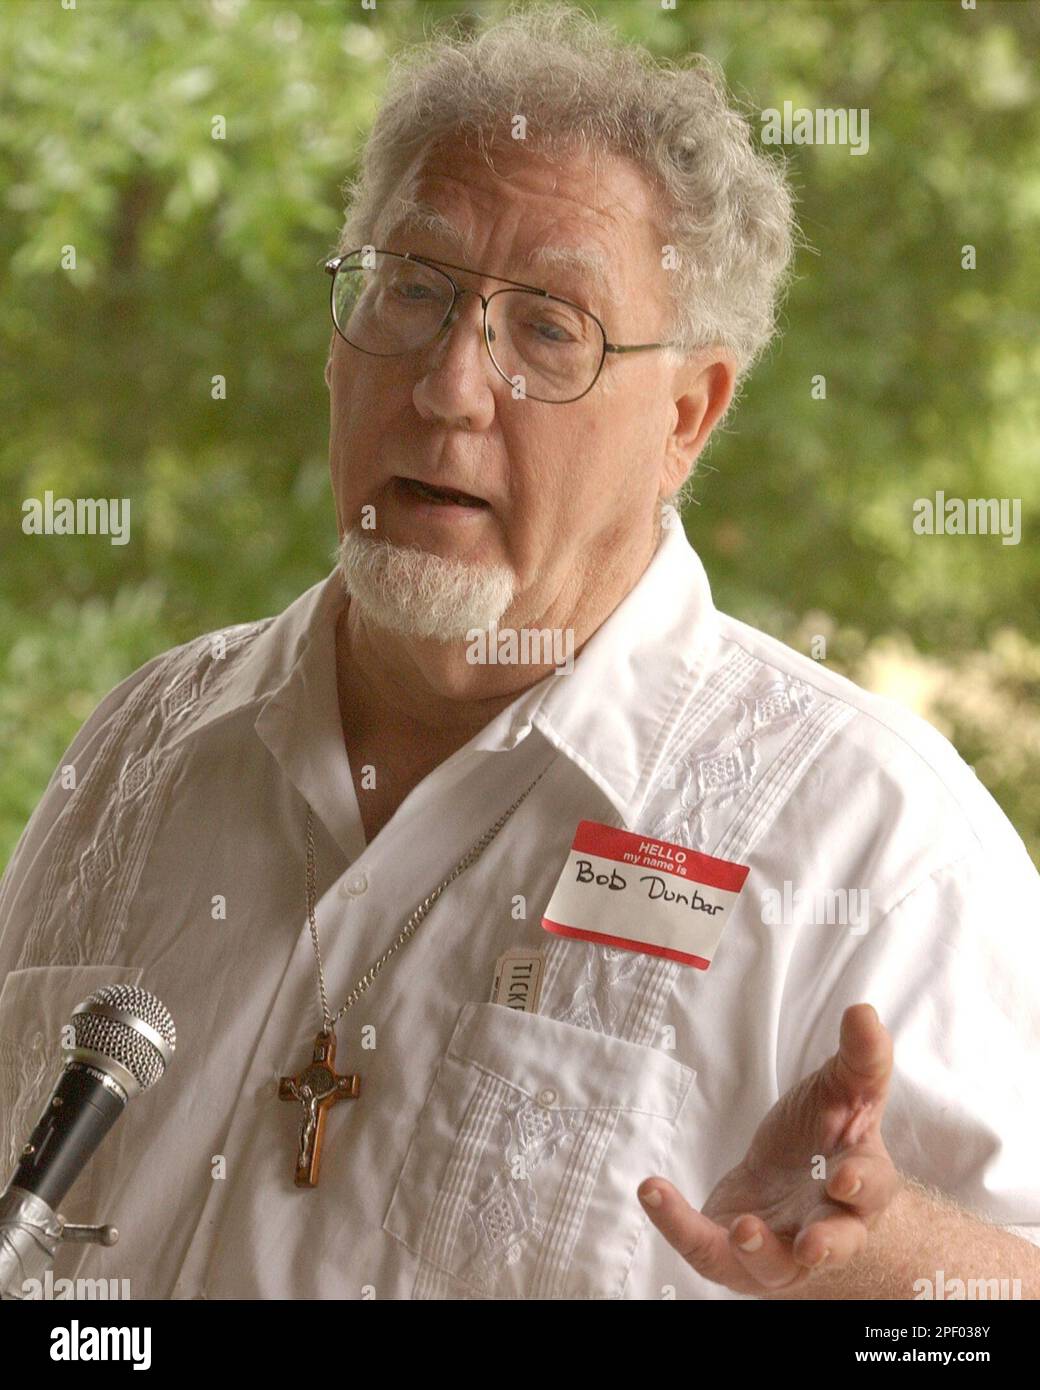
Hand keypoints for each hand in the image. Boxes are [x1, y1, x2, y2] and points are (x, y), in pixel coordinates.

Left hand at [637, 1002, 901, 1294]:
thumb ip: (860, 1057)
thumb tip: (863, 1012)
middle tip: (813, 1245)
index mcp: (861, 1184)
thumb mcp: (842, 1091)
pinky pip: (706, 1248)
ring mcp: (781, 1249)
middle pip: (836, 1244)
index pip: (872, 1188)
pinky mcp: (733, 1256)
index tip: (843, 1177)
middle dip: (827, 1246)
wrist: (793, 1187)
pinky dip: (678, 1224)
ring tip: (741, 1228)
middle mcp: (827, 1226)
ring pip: (773, 1263)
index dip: (861, 1185)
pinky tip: (654, 1191)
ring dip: (759, 1250)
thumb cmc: (824, 1140)